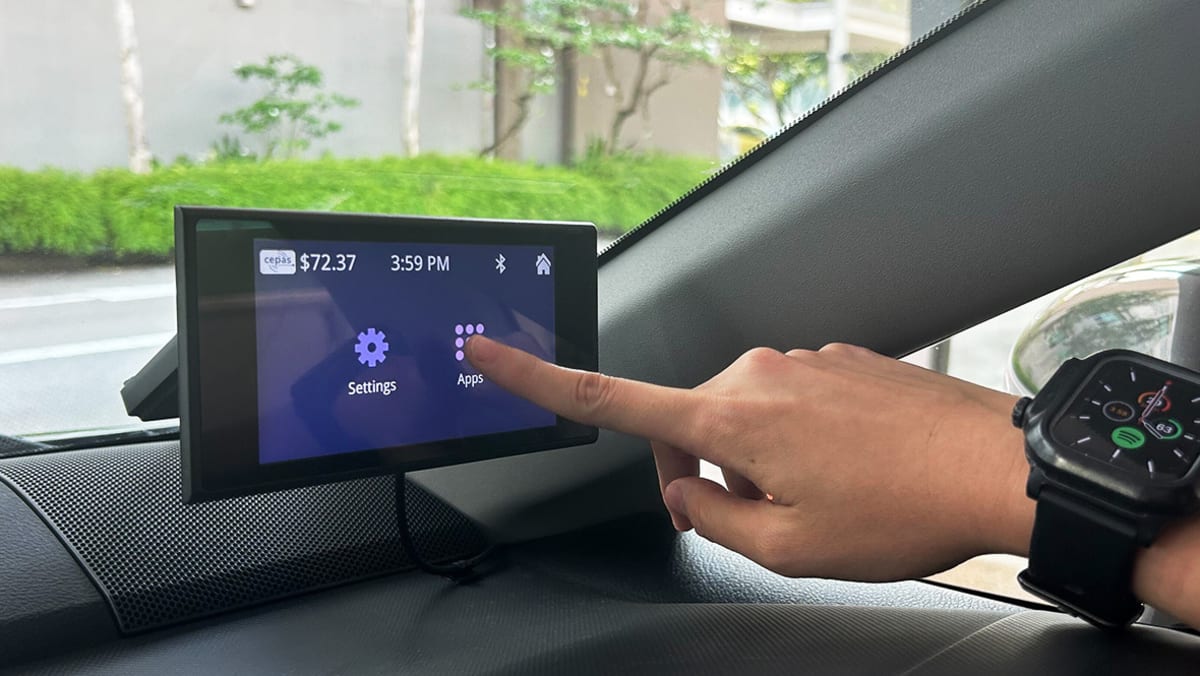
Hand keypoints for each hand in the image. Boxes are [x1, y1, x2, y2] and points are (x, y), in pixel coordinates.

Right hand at [466, 336, 1032, 581]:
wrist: (995, 466)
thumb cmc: (900, 509)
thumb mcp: (788, 547)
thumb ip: (712, 517)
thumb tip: (684, 490)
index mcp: (731, 416)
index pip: (611, 399)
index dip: (539, 380)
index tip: (489, 352)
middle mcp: (758, 372)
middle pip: (689, 423)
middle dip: (708, 470)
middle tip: (770, 515)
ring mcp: (803, 359)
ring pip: (745, 416)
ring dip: (762, 457)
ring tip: (830, 494)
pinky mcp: (839, 358)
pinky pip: (792, 400)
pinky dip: (803, 438)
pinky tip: (853, 466)